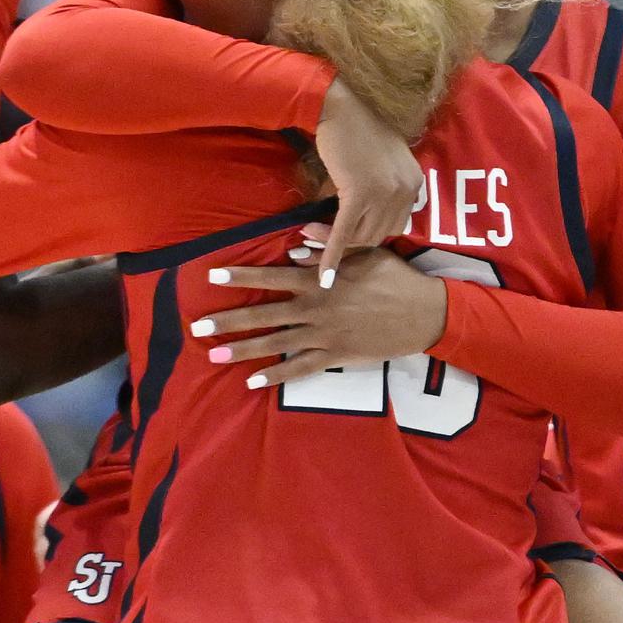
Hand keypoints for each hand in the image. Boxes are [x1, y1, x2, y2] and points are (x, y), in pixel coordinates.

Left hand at [193, 248, 447, 385]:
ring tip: (214, 355)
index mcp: (319, 281)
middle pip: (264, 315)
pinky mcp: (335, 356)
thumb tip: (297, 241)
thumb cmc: (395, 278)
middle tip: (199, 326)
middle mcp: (315, 309)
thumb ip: (328, 247)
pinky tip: (252, 381)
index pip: (271, 278)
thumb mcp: (364, 253)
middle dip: (230, 319)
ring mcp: (324, 335)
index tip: (213, 276)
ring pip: (275, 344)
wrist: (424, 314)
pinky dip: (276, 377)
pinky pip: (300, 369)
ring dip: (243, 350)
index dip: (241, 277)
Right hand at [315, 83, 422, 272]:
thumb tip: (365, 225)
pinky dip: (332, 255)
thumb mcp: (384, 163)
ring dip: (334, 242)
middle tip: (318, 236)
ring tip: (309, 233)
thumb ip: (385, 191)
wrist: (338, 109)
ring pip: (361, 236)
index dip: (367, 234)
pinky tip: (324, 276)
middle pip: (378, 235)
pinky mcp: (359, 194)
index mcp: (414, 183)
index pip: (394, 225)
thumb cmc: (356, 132)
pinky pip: (344, 232)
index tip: (345, 234)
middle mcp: (405, 190)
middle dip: (349, 241)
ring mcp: (384, 193)